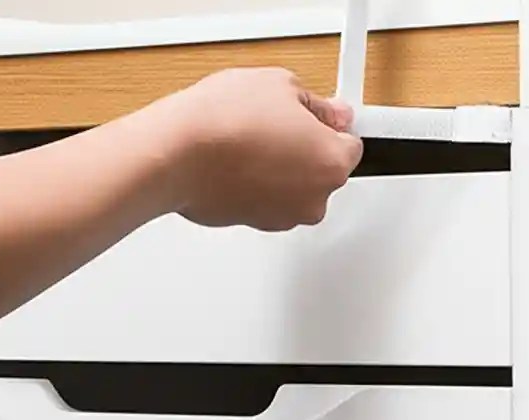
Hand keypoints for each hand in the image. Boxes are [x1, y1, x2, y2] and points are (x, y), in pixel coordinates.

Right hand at [161, 68, 363, 231]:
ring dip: (282, 168)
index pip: (352, 145)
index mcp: (333, 163)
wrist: (176, 155)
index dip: (331, 126)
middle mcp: (314, 199)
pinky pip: (267, 200)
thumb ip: (317, 104)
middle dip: (306, 148)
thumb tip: (331, 112)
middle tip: (277, 124)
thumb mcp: (281, 85)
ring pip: (295, 188)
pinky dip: (258, 185)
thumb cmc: (224, 122)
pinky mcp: (255, 225)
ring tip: (251, 141)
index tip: (318, 118)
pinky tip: (236, 161)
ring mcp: (284, 217)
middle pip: (324, 170)